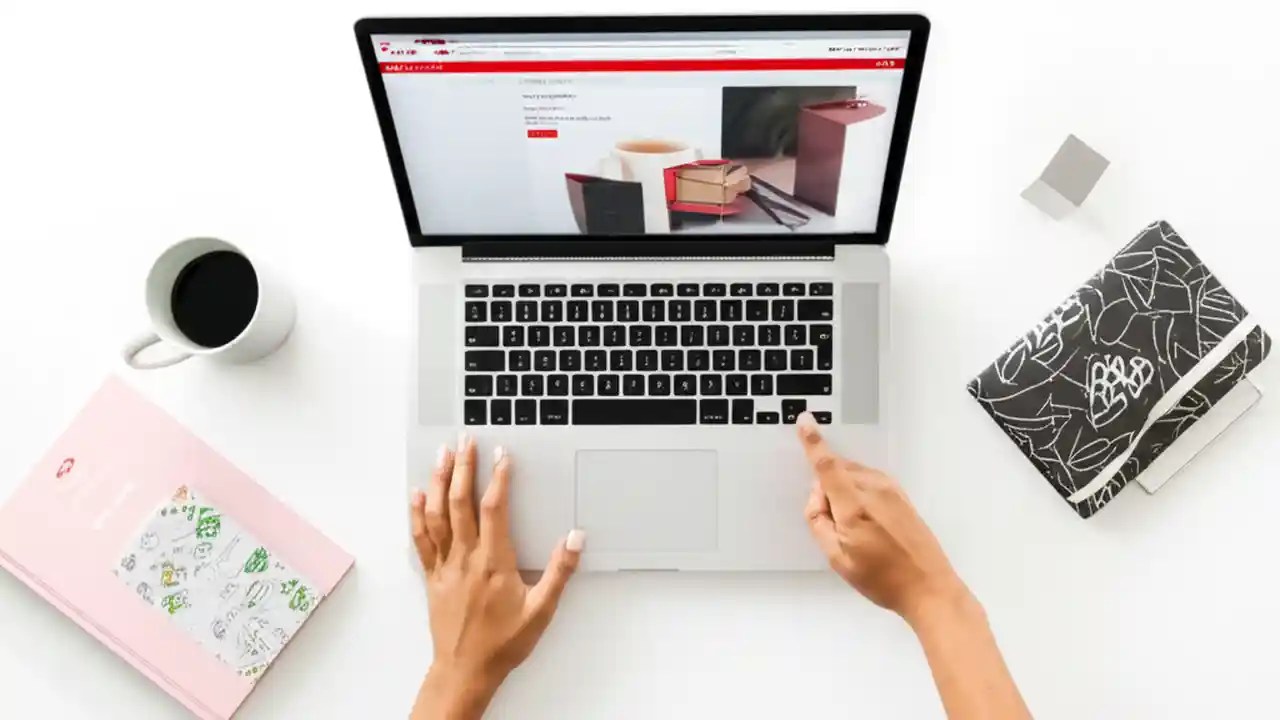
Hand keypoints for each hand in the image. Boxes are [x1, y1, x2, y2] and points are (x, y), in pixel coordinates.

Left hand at [409, 434, 584, 719]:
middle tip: (466, 441)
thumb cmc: (503, 643)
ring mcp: (445, 566)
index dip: (498, 478)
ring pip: (437, 515)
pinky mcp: (433, 577)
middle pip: (461, 502)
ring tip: (442, 455)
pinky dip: (418, 514)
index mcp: (493, 562)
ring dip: (439, 482)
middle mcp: (465, 558)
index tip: (502, 455)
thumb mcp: (542, 610)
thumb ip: (560, 571)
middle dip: (464, 467)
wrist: (466, 670)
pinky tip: (418, 495)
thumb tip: (575, 538)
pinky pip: (421, 539)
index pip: (494, 508)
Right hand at [796, 412, 969, 624]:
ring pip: (855, 475)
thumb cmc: (881, 578)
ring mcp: (892, 491)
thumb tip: (816, 497)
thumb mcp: (838, 558)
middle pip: (838, 471)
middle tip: (832, 524)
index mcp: (853, 506)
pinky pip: (871, 481)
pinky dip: (860, 491)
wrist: (929, 588)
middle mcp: (874, 490)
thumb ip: (819, 522)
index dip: (813, 443)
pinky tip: (867, 522)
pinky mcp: (903, 496)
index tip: (805, 421)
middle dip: (826, 488)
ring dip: (844, 490)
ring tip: (854, 529)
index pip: (827, 466)